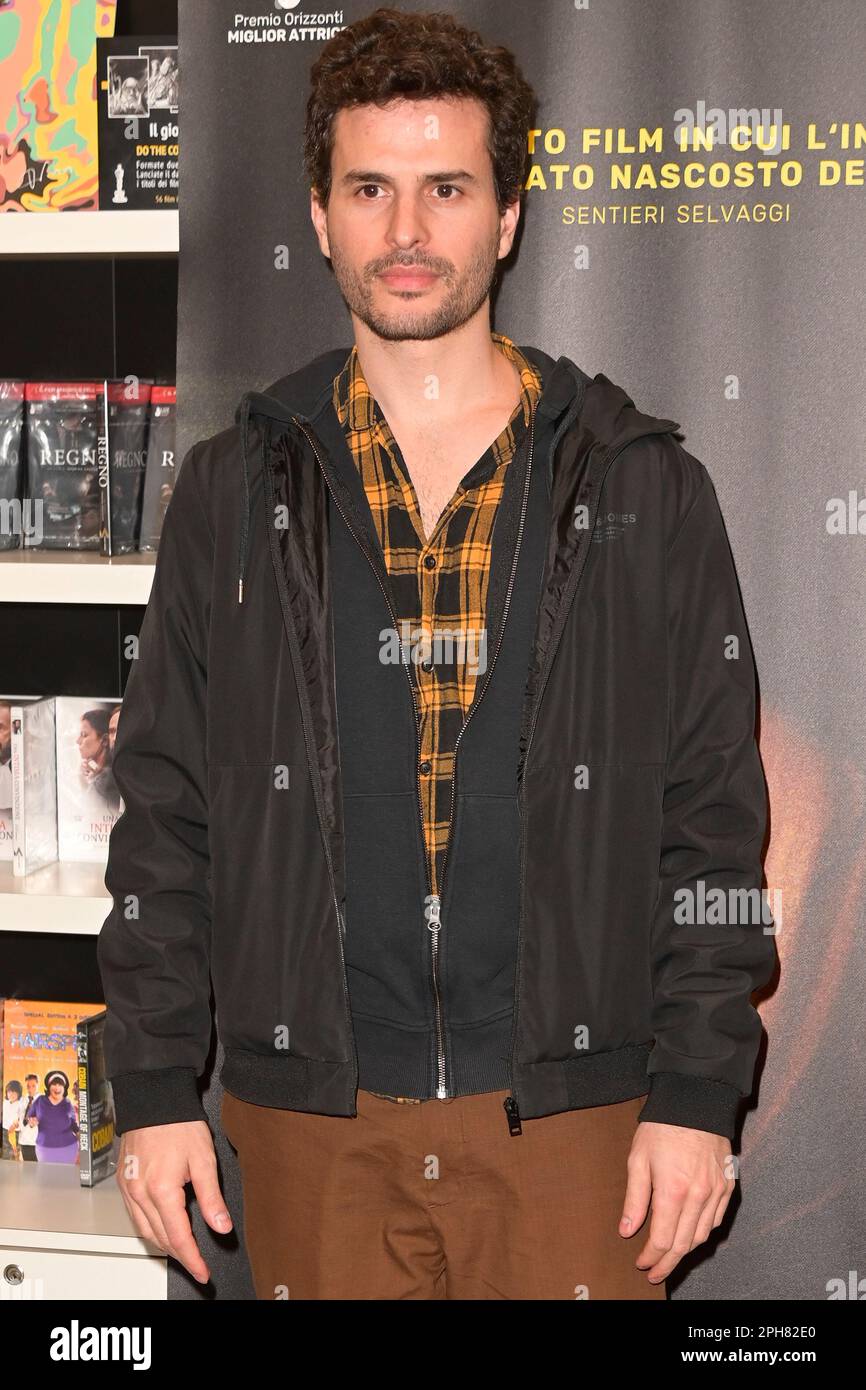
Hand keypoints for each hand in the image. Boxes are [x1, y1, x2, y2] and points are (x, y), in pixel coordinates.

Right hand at [116, 1121, 232, 1284]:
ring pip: (144, 1231)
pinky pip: (134, 1216)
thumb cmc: (180, 1125)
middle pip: (159, 1238)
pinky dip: (149, 1229)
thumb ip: (212, 1198)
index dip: (192, 1259)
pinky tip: (162, 1228)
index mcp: (162, 1190)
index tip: (203, 1272)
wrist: (154, 1100)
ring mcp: (128, 1189)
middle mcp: (140, 1194)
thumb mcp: (204, 1160)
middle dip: (179, 1255)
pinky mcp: (123, 1182)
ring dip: (163, 1245)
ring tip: (183, 1251)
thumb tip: (222, 1227)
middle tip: (197, 1265)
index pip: (178, 1237)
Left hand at [620, 1122, 734, 1283]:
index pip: (663, 1240)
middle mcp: (699, 1196)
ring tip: (670, 1257)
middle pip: (684, 1245)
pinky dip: (703, 1233)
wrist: (696, 1100)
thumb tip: (627, 1230)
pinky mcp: (728, 1185)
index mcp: (674, 1191)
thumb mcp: (638, 1158)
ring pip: (702, 1236)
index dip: (651, 1257)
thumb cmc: (662, 1127)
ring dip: (686, 1251)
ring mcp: (717, 1192)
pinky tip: (691, 1234)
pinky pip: (716, 1220)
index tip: (642, 1264)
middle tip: (655, 1273)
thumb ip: (634, 1198)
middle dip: (668, 1263)